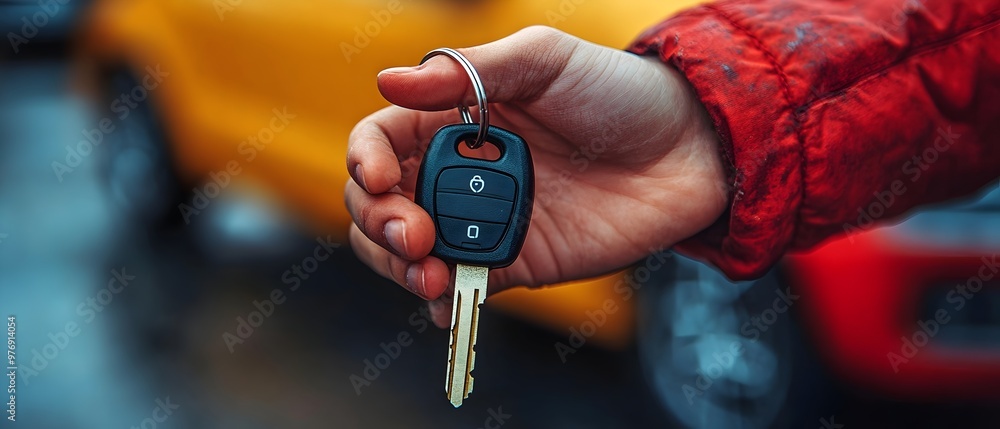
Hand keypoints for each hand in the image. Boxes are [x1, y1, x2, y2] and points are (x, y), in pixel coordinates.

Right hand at [346, 26, 728, 327]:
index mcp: (454, 118)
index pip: (381, 141)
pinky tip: (448, 300)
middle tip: (414, 234)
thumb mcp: (545, 60)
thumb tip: (386, 80)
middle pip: (382, 203)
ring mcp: (485, 221)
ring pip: (410, 252)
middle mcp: (460, 171)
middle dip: (379, 223)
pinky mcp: (517, 263)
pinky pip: (463, 287)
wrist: (692, 151)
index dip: (366, 161)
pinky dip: (444, 301)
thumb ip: (467, 72)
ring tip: (430, 272)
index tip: (383, 177)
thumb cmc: (620, 92)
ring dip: (401, 267)